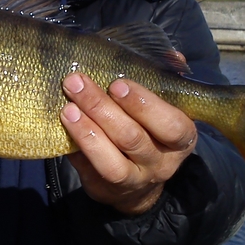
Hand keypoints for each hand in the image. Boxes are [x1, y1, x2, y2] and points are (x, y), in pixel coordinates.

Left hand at [60, 73, 197, 214]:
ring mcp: (134, 180)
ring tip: (67, 108)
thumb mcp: (164, 106)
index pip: (171, 125)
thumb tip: (173, 55)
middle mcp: (161, 163)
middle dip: (102, 108)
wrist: (138, 185)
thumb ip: (165, 79)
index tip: (116, 84)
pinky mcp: (107, 189)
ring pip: (111, 161)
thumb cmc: (149, 129)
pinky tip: (63, 126)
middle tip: (77, 83)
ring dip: (86, 132)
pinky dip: (76, 147)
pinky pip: (90, 170)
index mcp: (181, 138)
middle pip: (132, 138)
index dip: (144, 104)